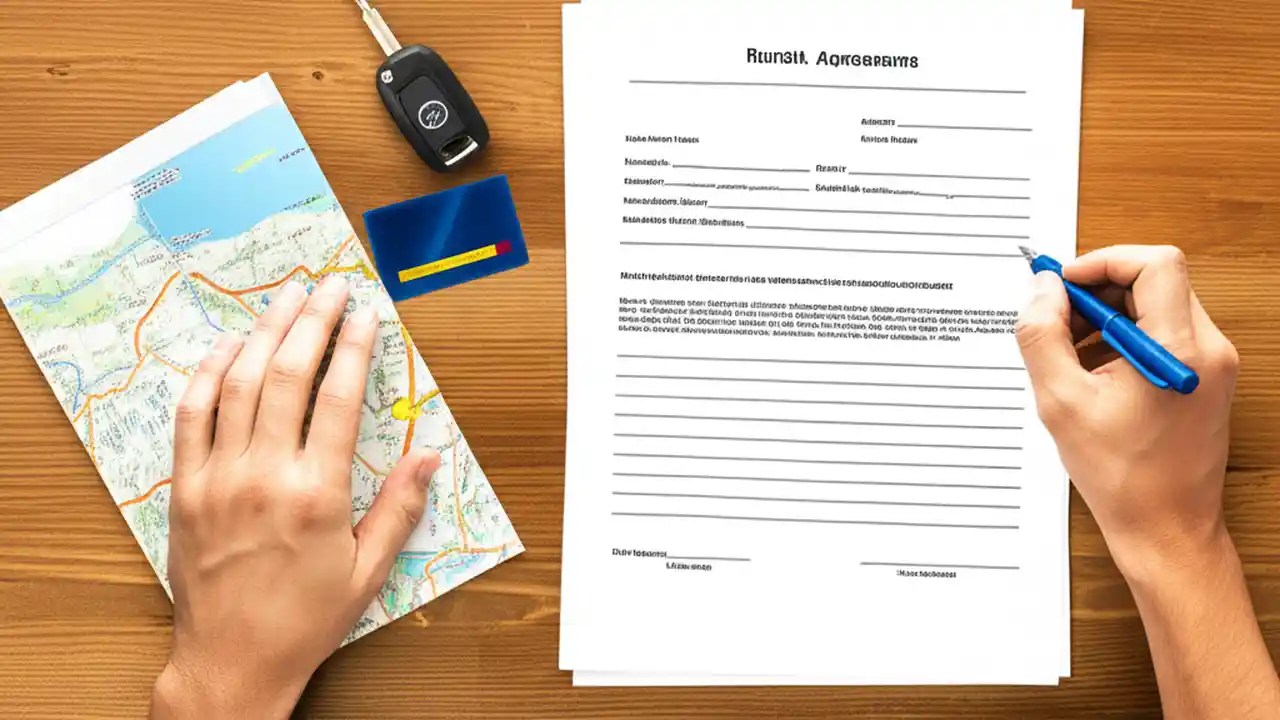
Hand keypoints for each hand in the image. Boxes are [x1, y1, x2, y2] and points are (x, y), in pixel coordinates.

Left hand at [150, 276, 439, 718]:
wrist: (232, 662)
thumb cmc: (305, 620)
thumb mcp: (368, 570)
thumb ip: (399, 508)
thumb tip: (428, 453)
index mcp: (317, 493)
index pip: (337, 397)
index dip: (354, 346)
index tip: (365, 313)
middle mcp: (265, 475)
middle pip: (289, 375)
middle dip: (313, 322)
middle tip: (329, 286)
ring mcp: (218, 478)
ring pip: (240, 384)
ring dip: (265, 333)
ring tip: (285, 298)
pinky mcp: (185, 489)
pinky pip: (192, 416)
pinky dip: (209, 373)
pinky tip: (230, 346)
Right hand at [1015, 245, 1239, 576]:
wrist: (1166, 529)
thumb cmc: (1122, 478)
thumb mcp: (1060, 401)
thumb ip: (1043, 336)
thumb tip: (1042, 291)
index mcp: (1180, 350)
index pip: (1154, 264)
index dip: (1102, 262)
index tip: (1063, 284)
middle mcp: (1208, 351)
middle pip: (1154, 280)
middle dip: (1098, 291)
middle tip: (1057, 318)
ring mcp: (1212, 365)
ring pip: (1157, 305)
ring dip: (1108, 316)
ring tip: (1070, 353)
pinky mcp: (1206, 378)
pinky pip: (1163, 333)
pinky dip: (1123, 338)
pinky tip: (1092, 373)